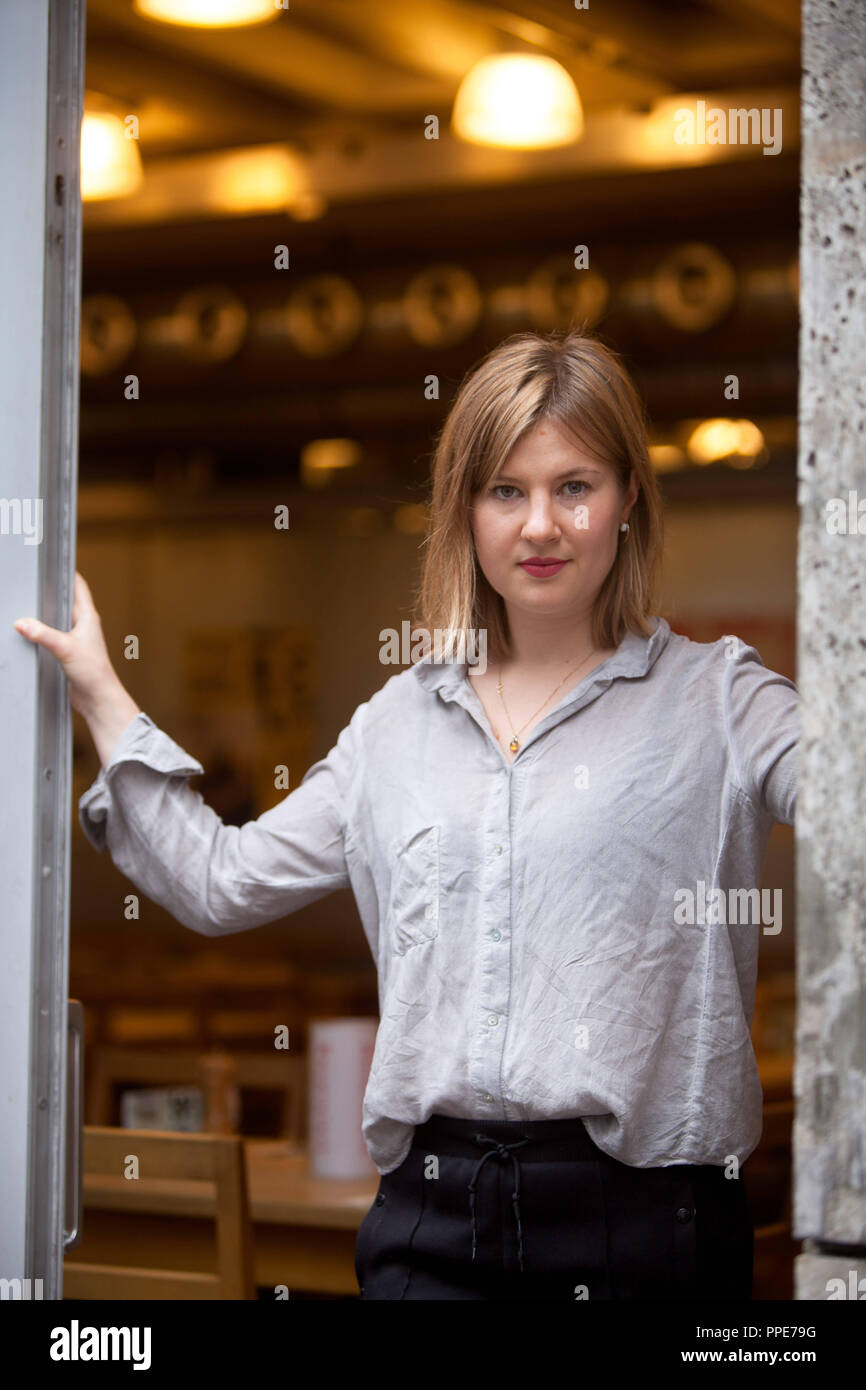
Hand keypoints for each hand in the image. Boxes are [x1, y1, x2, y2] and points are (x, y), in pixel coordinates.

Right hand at [13, 571, 120, 715]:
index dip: (68, 572)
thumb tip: (22, 623)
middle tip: (34, 581)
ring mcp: (76, 639)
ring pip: (58, 619)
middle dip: (51, 591)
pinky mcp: (69, 652)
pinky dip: (43, 631)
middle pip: (65, 601)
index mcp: (88, 617)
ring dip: (45, 613)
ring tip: (27, 604)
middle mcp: (83, 625)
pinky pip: (53, 635)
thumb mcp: (65, 648)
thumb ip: (42, 634)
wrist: (98, 698)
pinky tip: (30, 634)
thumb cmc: (94, 673)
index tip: (55, 560)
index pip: (79, 587)